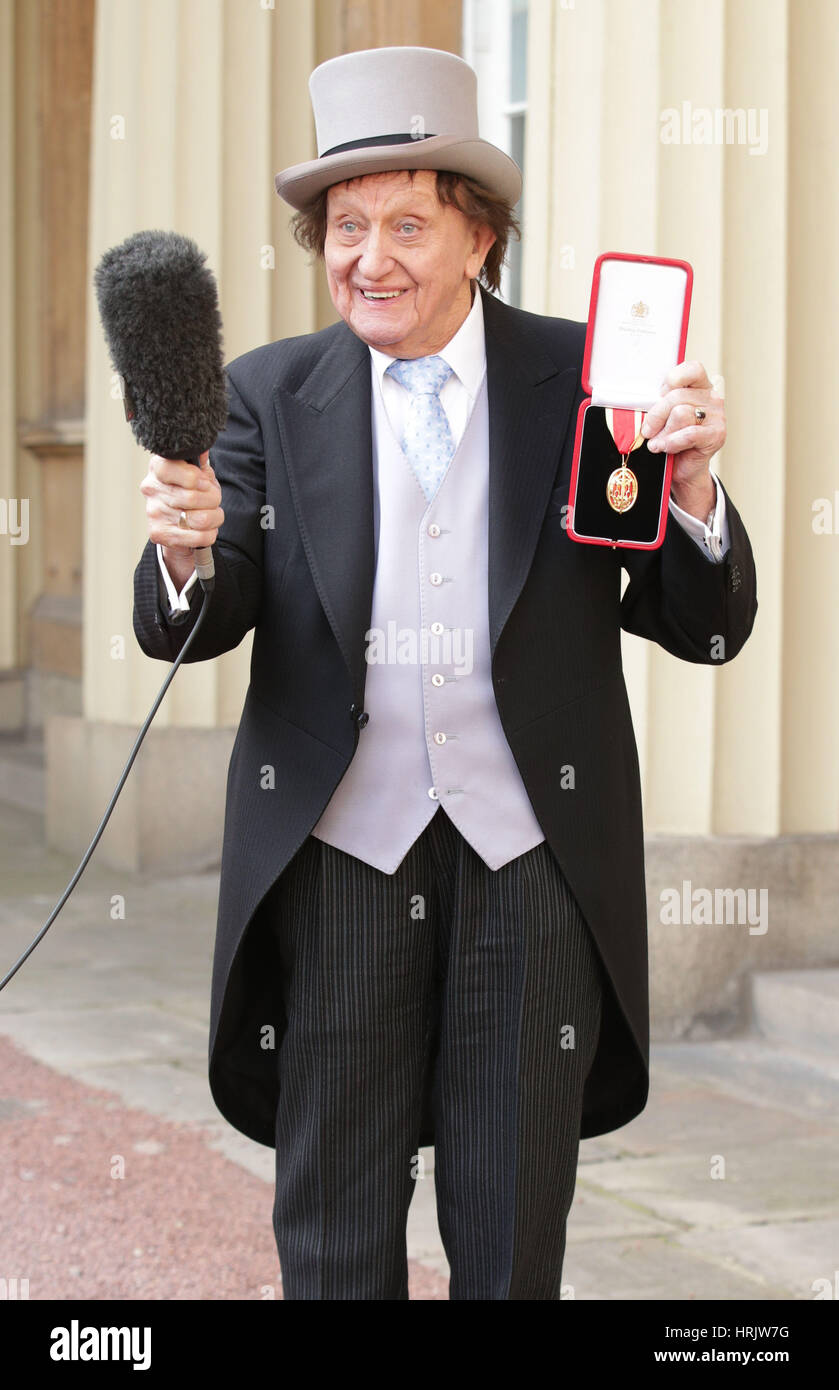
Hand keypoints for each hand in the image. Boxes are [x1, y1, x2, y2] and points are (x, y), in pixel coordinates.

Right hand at [140, 451, 223, 587]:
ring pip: (200, 518)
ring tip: (210, 514)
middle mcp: (151, 488)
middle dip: (213, 499)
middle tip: (212, 499)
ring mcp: (153, 512)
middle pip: (193, 497)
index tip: (204, 482)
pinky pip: (199, 537)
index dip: (197, 478)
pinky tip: (204, 529)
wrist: (179, 522)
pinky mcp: (158, 534)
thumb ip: (200, 462)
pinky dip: (209, 534)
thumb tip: (202, 448)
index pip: (175, 469)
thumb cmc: (190, 491)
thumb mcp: (199, 472)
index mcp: (159, 467)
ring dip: (214, 517)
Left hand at [640, 361, 724, 519]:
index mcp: (698, 387)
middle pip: (676, 396)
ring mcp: (716, 416)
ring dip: (663, 432)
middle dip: (656, 415)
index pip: (691, 369)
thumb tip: (638, 402)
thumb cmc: (670, 439)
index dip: (672, 380)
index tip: (659, 394)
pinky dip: (672, 442)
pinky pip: (689, 434)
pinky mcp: (717, 435)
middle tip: (647, 431)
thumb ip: (657, 404)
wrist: (683, 469)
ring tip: (657, 443)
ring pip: (680, 414)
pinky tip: (665, 448)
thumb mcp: (661, 416)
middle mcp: (711, 398)